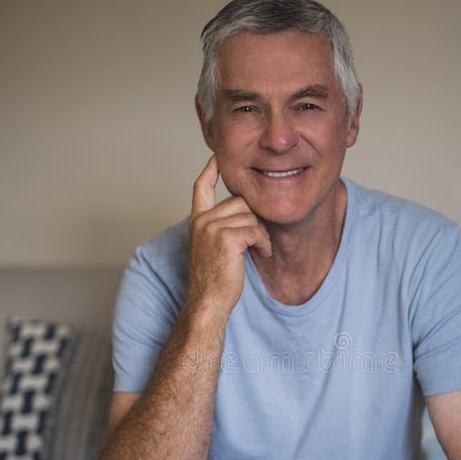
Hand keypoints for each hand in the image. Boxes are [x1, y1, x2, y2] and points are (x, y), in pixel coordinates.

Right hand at [187, 155, 271, 314]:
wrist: (208, 303)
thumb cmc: (215, 280)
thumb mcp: (214, 247)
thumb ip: (223, 226)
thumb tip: (247, 209)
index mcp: (197, 221)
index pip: (201, 187)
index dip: (211, 170)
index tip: (218, 157)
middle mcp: (201, 220)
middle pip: (240, 202)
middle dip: (254, 220)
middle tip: (258, 242)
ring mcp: (211, 228)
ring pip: (251, 216)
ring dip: (261, 234)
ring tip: (259, 250)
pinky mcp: (226, 238)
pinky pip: (256, 230)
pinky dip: (264, 243)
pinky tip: (261, 255)